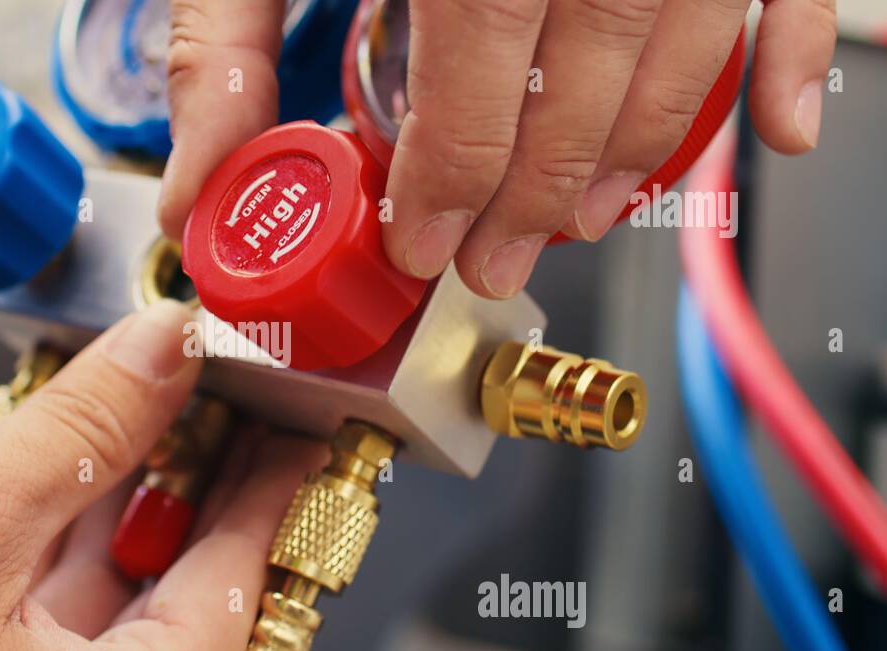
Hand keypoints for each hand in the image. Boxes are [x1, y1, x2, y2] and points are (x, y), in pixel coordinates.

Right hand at [0, 301, 326, 650]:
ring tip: (173, 400)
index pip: (231, 596)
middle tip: (241, 394)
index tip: (306, 425)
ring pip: (125, 583)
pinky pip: (63, 586)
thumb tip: (164, 351)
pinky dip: (79, 513)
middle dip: (209, 480)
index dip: (271, 494)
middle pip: (187, 589)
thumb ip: (80, 433)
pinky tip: (89, 447)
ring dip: (144, 487)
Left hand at [157, 0, 836, 297]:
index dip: (454, 179)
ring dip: (643, 151)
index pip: (477, 74)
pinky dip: (796, 55)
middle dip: (538, 193)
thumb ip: (222, 42)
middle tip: (496, 259)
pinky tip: (777, 130)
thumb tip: (205, 185)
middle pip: (588, 76)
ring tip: (585, 219)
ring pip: (685, 42)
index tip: (423, 244)